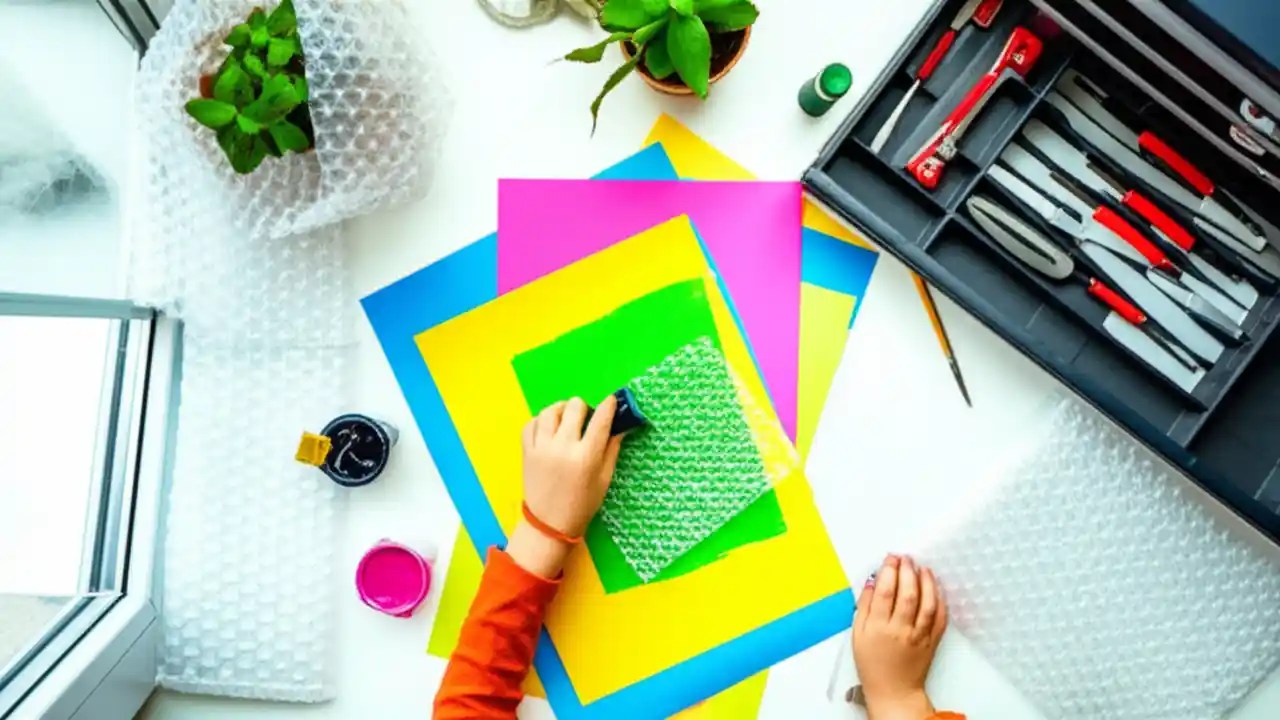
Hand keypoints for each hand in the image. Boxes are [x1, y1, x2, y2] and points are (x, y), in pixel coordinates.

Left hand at [508, 396, 622, 577]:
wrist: (549, 524)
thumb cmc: (582, 503)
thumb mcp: (604, 479)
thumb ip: (612, 449)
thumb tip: (621, 425)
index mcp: (586, 457)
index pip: (600, 419)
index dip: (609, 405)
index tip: (612, 401)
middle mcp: (563, 448)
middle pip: (574, 407)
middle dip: (584, 407)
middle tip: (586, 417)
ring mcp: (542, 448)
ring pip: (550, 411)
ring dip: (561, 410)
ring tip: (566, 419)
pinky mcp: (526, 451)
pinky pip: (531, 423)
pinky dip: (541, 421)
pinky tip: (549, 428)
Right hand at [853, 554, 946, 719]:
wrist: (894, 690)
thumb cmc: (872, 664)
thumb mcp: (858, 635)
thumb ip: (863, 607)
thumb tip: (871, 583)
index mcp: (879, 628)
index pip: (884, 592)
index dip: (888, 571)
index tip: (890, 559)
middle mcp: (900, 630)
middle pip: (907, 594)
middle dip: (907, 571)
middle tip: (906, 559)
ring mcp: (919, 635)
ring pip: (927, 603)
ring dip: (926, 582)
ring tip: (923, 568)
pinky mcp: (932, 640)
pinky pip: (940, 617)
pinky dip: (940, 600)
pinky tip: (935, 588)